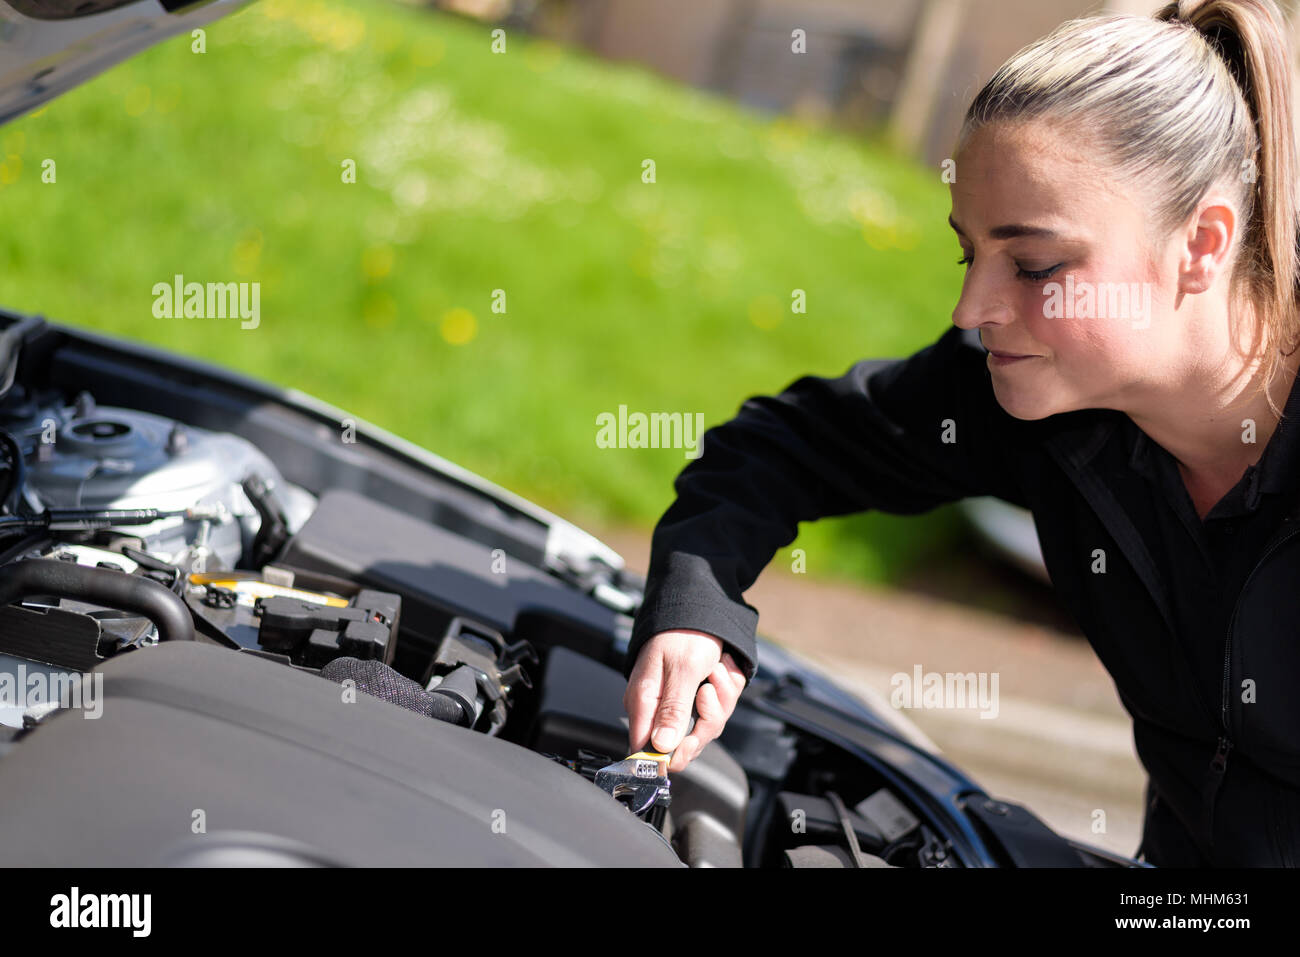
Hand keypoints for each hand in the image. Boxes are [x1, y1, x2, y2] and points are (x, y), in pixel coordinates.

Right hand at [624, 629, 747, 772]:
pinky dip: (727, 685)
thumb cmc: (684, 632)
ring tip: (715, 667)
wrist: (701, 606)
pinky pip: (720, 707)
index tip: (691, 742)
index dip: (672, 754)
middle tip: (708, 689)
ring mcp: (680, 703)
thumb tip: (661, 747)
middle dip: (708, 717)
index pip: (649, 750)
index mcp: (644, 702)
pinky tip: (721, 665)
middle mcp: (658, 707)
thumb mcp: (683, 669)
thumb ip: (673, 709)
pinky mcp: (697, 696)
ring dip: (721, 695)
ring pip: (708, 724)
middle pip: (686, 742)